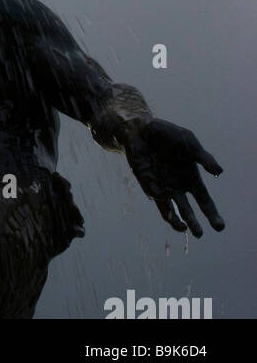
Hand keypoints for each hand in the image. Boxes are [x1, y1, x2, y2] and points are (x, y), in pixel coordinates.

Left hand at [123, 118, 223, 236]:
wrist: (141, 128)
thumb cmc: (167, 135)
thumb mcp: (189, 143)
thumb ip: (203, 157)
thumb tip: (220, 171)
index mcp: (191, 179)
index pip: (204, 202)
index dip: (212, 215)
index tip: (219, 227)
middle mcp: (178, 187)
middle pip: (188, 212)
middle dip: (194, 224)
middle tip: (199, 234)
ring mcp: (162, 187)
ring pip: (170, 211)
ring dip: (176, 221)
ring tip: (182, 227)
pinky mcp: (147, 183)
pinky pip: (155, 194)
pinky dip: (160, 196)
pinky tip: (164, 193)